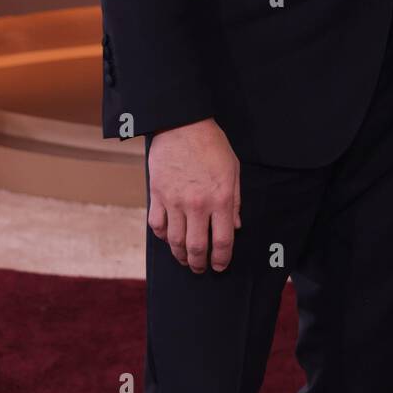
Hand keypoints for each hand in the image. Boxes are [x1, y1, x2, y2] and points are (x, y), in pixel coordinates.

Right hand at [148, 118, 240, 273]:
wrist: (182, 124)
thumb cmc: (212, 145)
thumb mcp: (233, 170)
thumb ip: (235, 201)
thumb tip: (235, 227)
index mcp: (220, 199)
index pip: (222, 241)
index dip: (221, 259)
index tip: (220, 266)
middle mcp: (197, 204)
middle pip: (196, 247)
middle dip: (199, 264)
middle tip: (201, 268)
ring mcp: (174, 201)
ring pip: (175, 241)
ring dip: (180, 256)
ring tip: (185, 260)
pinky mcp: (157, 195)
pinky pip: (157, 225)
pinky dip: (162, 236)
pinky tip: (168, 238)